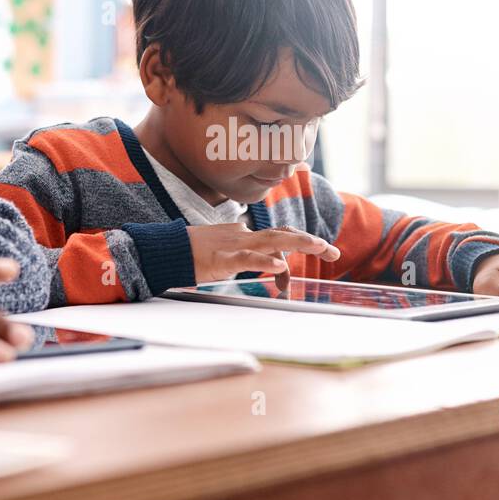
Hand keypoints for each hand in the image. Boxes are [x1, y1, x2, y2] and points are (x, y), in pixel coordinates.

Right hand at [186, 223, 339, 283]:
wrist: (165, 251)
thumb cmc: (192, 253)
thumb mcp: (225, 254)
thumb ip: (246, 256)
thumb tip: (265, 262)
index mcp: (245, 235)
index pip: (278, 237)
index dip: (299, 244)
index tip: (308, 264)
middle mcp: (243, 236)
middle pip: (283, 235)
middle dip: (310, 242)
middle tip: (333, 252)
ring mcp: (233, 246)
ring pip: (272, 240)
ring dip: (298, 243)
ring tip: (320, 246)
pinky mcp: (221, 259)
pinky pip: (247, 259)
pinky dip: (264, 261)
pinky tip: (279, 265)